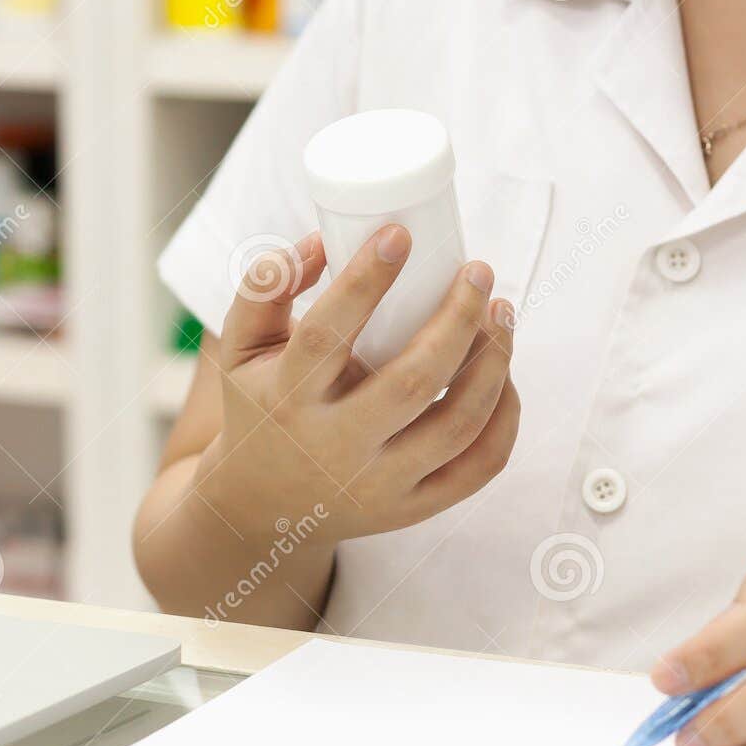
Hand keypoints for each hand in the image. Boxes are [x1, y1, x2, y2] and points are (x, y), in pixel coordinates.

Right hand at [194, 224, 519, 543]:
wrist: (260, 504)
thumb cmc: (260, 407)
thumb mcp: (241, 347)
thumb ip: (267, 285)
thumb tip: (326, 241)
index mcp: (287, 399)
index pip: (327, 334)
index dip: (365, 280)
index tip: (399, 236)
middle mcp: (334, 447)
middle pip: (412, 381)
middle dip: (458, 318)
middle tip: (477, 271)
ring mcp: (378, 485)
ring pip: (458, 424)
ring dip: (494, 361)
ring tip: (501, 312)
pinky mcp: (412, 509)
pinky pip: (480, 466)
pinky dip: (505, 415)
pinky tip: (504, 374)